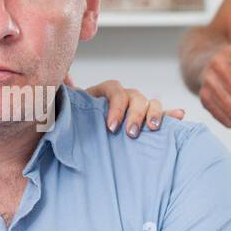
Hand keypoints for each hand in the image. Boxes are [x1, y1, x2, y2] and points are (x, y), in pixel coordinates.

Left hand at [65, 74, 184, 136]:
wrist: (79, 142)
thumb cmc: (72, 127)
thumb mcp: (64, 114)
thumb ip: (60, 103)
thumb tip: (50, 88)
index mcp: (102, 94)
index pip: (114, 89)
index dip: (115, 106)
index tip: (111, 127)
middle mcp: (121, 99)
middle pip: (135, 96)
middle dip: (135, 114)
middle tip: (130, 133)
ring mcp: (136, 109)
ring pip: (150, 103)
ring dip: (154, 114)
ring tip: (152, 129)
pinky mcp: (147, 122)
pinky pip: (164, 115)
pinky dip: (172, 115)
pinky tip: (180, 117)